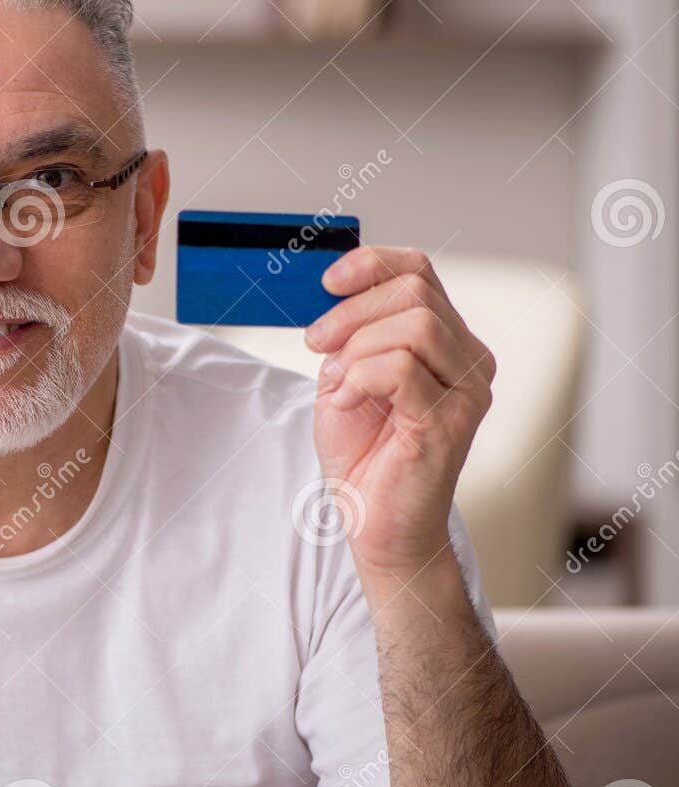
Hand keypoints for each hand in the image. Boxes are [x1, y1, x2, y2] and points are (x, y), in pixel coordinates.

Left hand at [303, 247, 495, 583]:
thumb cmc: (362, 454)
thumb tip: (333, 288)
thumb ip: (349, 334)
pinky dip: (361, 378)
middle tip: (317, 345)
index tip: (326, 283)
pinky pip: (402, 368)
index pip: (419, 271)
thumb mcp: (345, 377)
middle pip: (415, 291)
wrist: (373, 522)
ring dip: (358, 348)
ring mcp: (467, 391)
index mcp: (448, 341)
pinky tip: (350, 402)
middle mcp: (470, 360)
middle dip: (352, 311)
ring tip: (340, 384)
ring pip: (414, 325)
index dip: (370, 264)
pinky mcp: (450, 422)